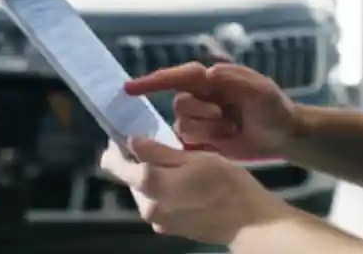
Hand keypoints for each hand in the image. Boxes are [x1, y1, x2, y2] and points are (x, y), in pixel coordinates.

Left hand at [100, 137, 291, 244]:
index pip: (112, 164)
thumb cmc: (225, 183)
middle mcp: (146, 207)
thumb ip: (158, 151)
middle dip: (139, 161)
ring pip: (144, 190)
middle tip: (163, 144)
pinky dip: (165, 191)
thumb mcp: (194, 157)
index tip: (129, 133)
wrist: (249, 223)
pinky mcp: (170, 229)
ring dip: (154, 176)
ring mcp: (158, 221)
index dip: (117, 147)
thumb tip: (130, 140)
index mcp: (149, 185)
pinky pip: (158, 203)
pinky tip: (187, 183)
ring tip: (180, 163)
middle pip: (129, 178)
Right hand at [125, 62, 299, 160]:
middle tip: (226, 117)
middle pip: (179, 105)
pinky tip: (226, 141)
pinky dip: (205, 144)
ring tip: (232, 130)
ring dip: (208, 131)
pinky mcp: (201, 141)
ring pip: (183, 126)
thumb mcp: (261, 90)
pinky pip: (188, 144)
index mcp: (210, 79)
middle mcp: (200, 97)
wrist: (282, 134)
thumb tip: (209, 73)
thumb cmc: (274, 106)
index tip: (129, 90)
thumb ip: (237, 80)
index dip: (152, 82)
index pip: (176, 77)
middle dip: (201, 113)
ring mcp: (199, 120)